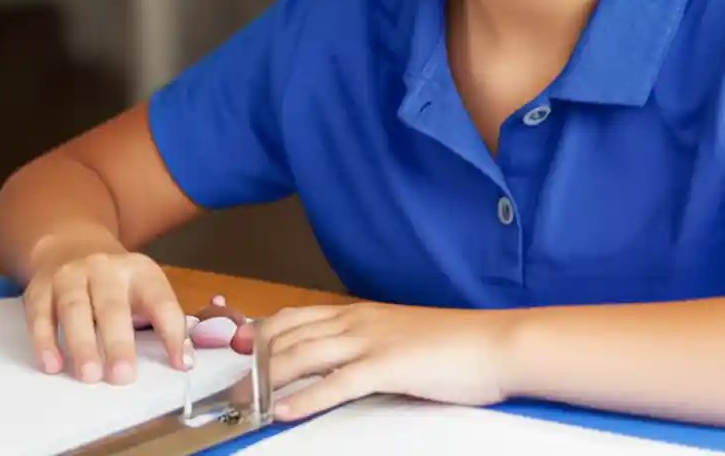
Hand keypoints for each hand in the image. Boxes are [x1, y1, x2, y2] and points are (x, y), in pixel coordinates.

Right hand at [24, 251, 190, 384]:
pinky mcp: (40, 288)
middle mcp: (105, 269)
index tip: (179, 364)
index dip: (172, 333)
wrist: (71, 247)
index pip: (160, 301)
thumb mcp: (146, 290)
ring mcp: (70, 276)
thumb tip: (184, 362)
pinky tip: (52, 365)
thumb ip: (166, 322)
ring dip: (82, 344)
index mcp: (140, 271)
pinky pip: (40, 315)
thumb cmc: (117, 284)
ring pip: (75, 309)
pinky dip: (45, 341)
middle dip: (118, 342)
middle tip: (123, 376)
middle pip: (112, 306)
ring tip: (89, 376)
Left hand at [258, 302, 513, 420]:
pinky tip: (284, 411)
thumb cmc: (456, 346)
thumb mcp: (401, 338)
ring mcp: (371, 342)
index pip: (293, 318)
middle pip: (287, 337)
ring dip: (266, 382)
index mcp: (359, 314)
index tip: (233, 356)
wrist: (497, 344)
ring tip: (242, 405)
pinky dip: (306, 398)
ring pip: (302, 356)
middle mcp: (357, 322)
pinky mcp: (388, 367)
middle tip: (228, 392)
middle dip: (251, 365)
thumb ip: (368, 345)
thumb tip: (341, 363)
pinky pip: (337, 383)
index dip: (258, 336)